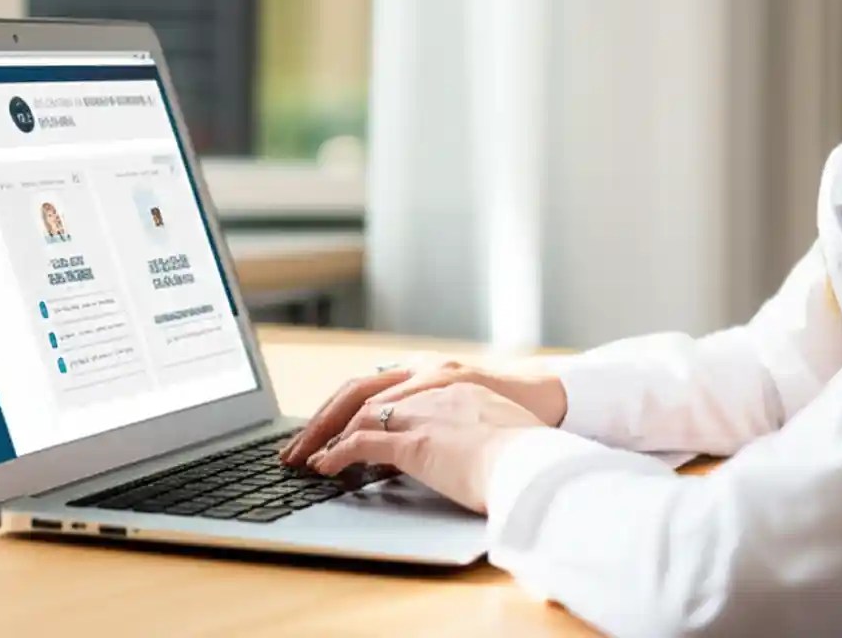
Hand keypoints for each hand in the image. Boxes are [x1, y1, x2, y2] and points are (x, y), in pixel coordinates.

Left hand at [307, 382, 545, 512]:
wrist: (543, 451)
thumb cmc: (524, 441)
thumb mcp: (485, 416)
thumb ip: (452, 421)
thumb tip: (434, 450)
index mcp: (442, 373)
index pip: (378, 382)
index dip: (347, 403)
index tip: (327, 421)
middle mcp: (428, 379)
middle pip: (358, 391)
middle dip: (324, 418)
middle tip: (298, 443)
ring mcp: (423, 406)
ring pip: (355, 413)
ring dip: (323, 437)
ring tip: (303, 460)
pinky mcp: (419, 438)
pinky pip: (363, 442)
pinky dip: (338, 455)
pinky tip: (324, 468)